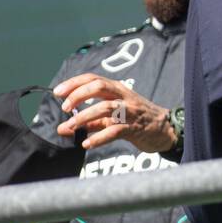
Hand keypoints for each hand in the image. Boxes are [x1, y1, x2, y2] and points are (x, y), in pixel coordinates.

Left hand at [53, 73, 174, 153]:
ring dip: (85, 116)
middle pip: (99, 86)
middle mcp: (123, 96)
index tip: (57, 92)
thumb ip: (88, 122)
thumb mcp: (112, 117)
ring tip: (71, 126)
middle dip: (79, 95)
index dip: (74, 83)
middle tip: (65, 108)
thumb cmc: (135, 120)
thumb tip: (62, 127)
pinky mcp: (134, 128)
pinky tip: (86, 143)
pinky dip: (98, 138)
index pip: (93, 78)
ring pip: (106, 107)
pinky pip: (115, 131)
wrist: (164, 129)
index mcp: (117, 89)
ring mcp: (130, 111)